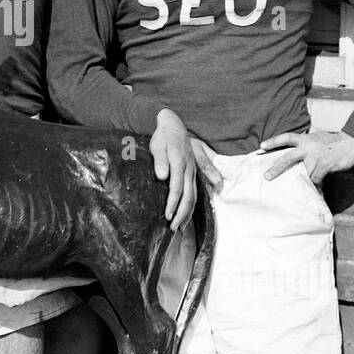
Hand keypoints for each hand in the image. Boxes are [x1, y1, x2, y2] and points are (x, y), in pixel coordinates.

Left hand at [149, 109, 197, 231]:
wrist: (173, 125)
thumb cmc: (163, 136)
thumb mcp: (158, 144)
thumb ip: (160, 160)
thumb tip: (161, 176)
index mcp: (180, 163)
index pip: (177, 188)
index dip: (173, 203)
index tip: (167, 215)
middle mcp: (189, 169)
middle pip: (188, 196)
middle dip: (181, 213)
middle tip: (173, 228)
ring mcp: (193, 172)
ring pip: (194, 196)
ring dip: (187, 213)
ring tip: (179, 227)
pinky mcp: (193, 173)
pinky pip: (195, 192)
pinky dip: (192, 206)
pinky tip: (188, 216)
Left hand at [259, 131, 353, 183]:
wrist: (352, 142)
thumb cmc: (335, 141)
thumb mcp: (317, 138)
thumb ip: (307, 145)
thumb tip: (300, 155)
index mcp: (305, 139)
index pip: (286, 138)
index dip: (273, 141)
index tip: (261, 146)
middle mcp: (307, 147)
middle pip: (287, 158)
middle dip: (276, 168)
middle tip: (266, 177)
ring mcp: (315, 157)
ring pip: (303, 173)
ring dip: (302, 182)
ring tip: (296, 190)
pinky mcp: (324, 166)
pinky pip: (316, 180)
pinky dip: (316, 187)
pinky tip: (317, 193)